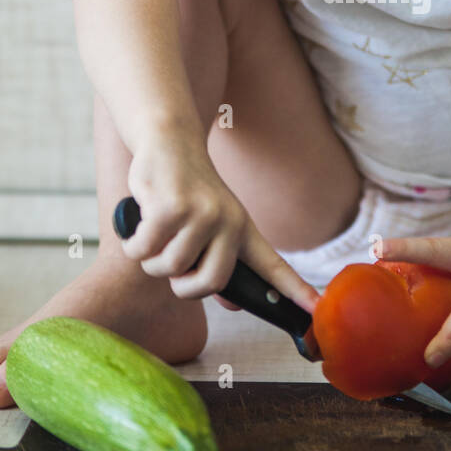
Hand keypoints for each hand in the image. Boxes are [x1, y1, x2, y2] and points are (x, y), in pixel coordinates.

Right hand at [119, 133, 319, 314]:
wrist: (168, 140)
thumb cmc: (185, 189)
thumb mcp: (210, 224)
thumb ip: (218, 263)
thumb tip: (233, 303)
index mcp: (242, 229)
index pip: (273, 265)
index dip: (294, 290)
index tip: (315, 310)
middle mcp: (228, 222)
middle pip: (210, 283)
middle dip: (182, 287)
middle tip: (171, 270)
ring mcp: (201, 214)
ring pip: (169, 268)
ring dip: (150, 260)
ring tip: (153, 234)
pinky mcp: (171, 208)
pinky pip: (144, 251)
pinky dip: (134, 246)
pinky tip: (138, 226)